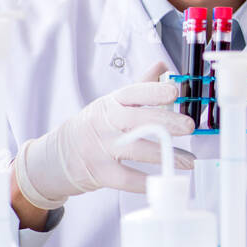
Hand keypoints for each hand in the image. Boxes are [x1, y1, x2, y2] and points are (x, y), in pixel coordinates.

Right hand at [13, 61, 195, 208]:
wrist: (58, 156)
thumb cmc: (94, 127)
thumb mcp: (112, 103)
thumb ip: (140, 86)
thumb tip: (163, 65)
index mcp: (111, 103)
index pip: (132, 93)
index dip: (153, 91)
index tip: (174, 92)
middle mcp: (105, 123)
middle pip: (136, 120)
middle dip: (165, 122)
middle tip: (189, 125)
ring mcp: (100, 148)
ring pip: (136, 149)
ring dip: (166, 154)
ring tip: (189, 160)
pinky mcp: (100, 172)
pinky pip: (127, 178)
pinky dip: (147, 181)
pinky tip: (165, 180)